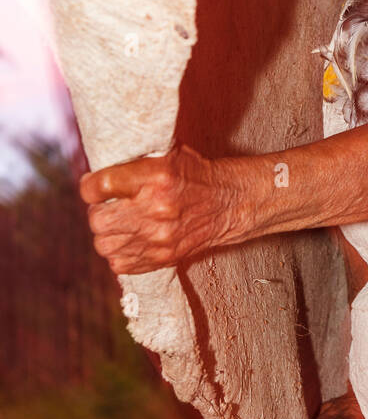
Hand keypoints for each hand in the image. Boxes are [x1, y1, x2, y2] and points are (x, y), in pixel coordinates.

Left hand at [79, 145, 240, 275]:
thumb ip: (132, 162)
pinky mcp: (162, 258)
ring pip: (104, 244)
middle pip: (98, 220)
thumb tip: (94, 173)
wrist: (227, 203)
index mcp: (156, 176)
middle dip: (99, 212)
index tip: (94, 186)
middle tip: (109, 206)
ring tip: (121, 223)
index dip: (90, 187)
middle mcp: (156, 208)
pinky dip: (119, 253)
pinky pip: (118, 264)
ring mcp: (159, 237)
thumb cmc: (193, 175)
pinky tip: (131, 239)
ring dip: (107, 233)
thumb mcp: (167, 155)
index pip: (100, 187)